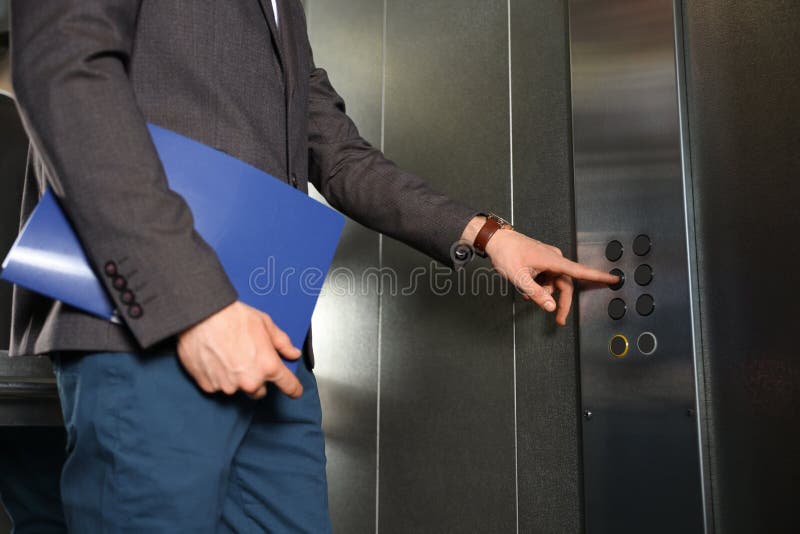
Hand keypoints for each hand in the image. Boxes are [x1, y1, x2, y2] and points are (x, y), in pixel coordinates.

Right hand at [177, 301, 303, 398]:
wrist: (201, 316)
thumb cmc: (232, 317)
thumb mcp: (266, 324)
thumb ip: (282, 343)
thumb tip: (293, 353)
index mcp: (268, 366)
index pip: (288, 386)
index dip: (293, 389)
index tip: (294, 391)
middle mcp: (249, 381)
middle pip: (260, 391)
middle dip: (258, 379)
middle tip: (248, 360)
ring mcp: (228, 386)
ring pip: (238, 389)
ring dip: (236, 378)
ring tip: (228, 355)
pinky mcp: (209, 387)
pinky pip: (218, 387)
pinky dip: (218, 377)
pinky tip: (215, 360)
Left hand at [484, 229, 618, 324]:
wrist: (495, 240)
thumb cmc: (506, 253)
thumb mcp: (520, 278)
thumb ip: (537, 294)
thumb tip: (551, 306)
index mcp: (553, 260)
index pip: (580, 271)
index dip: (599, 276)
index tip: (614, 278)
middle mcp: (554, 259)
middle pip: (565, 285)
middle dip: (561, 302)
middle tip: (559, 319)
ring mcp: (547, 259)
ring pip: (554, 283)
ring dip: (544, 292)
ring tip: (527, 293)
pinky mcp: (541, 261)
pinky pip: (546, 278)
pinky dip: (539, 286)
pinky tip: (527, 287)